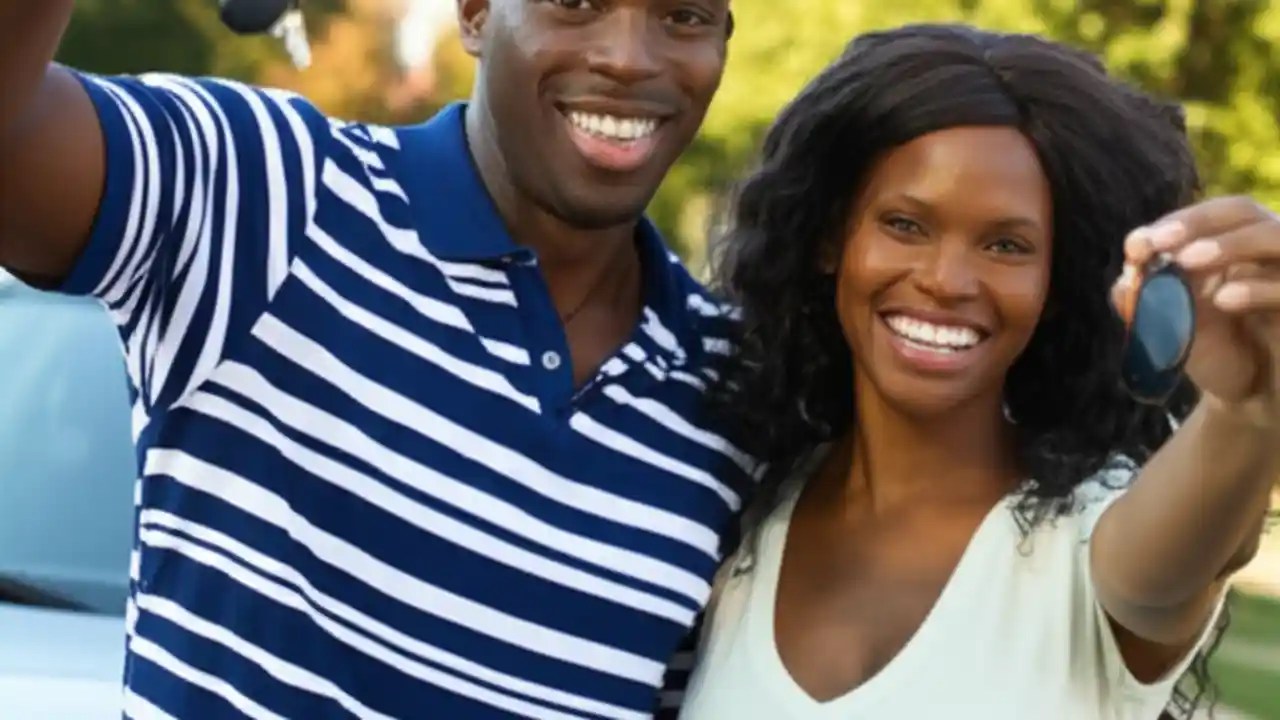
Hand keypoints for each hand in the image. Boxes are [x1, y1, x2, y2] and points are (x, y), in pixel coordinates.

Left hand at [1116, 196, 1279, 420]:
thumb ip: (1146, 302)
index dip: (1178, 222)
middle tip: (1157, 243)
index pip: (1214, 214)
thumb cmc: (1217, 352)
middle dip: (1197, 223)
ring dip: (1229, 245)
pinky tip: (1223, 300)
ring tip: (1186, 261)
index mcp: (1238, 245)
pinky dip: (1258, 288)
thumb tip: (1124, 282)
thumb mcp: (1173, 327)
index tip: (1136, 246)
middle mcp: (1270, 254)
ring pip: (1277, 238)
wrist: (1254, 399)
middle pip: (1245, 212)